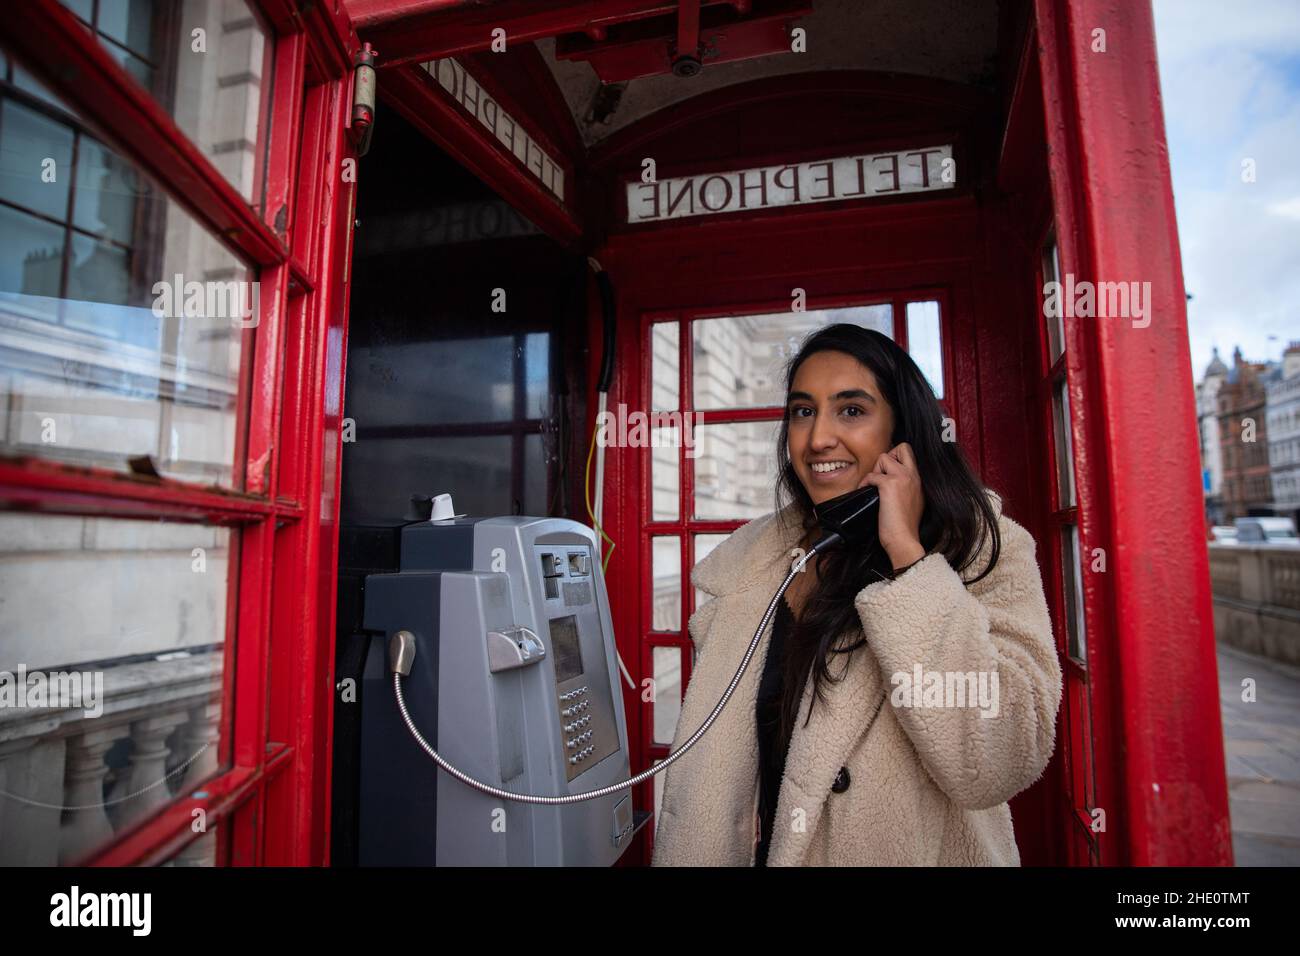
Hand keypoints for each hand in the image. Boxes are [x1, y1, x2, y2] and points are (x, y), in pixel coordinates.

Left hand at [857, 442, 925, 569]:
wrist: (904, 540)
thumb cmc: (905, 527)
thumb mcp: (913, 502)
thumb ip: (907, 489)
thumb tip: (891, 483)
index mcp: (920, 480)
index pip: (910, 454)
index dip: (896, 459)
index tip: (887, 473)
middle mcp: (914, 475)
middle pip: (902, 447)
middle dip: (888, 457)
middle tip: (881, 475)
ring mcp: (903, 478)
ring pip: (884, 457)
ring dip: (874, 471)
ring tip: (872, 487)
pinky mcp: (889, 485)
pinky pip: (872, 474)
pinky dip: (865, 482)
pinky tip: (865, 492)